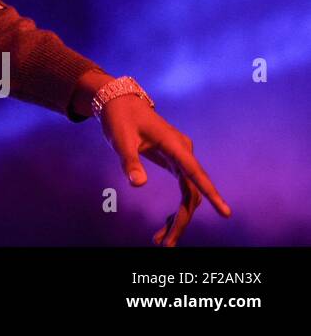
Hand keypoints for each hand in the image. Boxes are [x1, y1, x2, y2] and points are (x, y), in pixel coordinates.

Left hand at [85, 80, 232, 245]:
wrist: (119, 101)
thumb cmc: (119, 118)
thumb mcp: (120, 139)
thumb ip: (130, 161)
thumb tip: (138, 185)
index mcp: (174, 144)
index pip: (194, 172)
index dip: (211, 193)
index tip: (226, 213)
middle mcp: (183, 151)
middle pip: (192, 191)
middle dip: (181, 219)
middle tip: (166, 244)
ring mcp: (181, 157)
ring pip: (189, 193)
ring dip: (179, 217)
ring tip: (162, 241)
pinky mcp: (176, 161)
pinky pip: (183, 189)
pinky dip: (177, 207)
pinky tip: (165, 225)